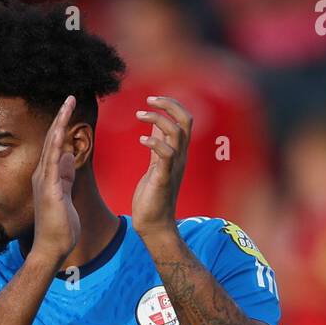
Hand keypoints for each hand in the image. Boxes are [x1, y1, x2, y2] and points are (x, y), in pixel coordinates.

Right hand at [30, 94, 80, 267]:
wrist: (51, 249)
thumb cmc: (59, 228)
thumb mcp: (66, 197)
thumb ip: (66, 178)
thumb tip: (67, 159)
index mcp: (49, 177)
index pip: (56, 145)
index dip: (62, 126)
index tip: (70, 108)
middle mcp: (43, 175)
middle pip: (53, 139)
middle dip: (61, 117)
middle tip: (71, 96)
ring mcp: (45, 181)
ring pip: (52, 144)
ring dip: (60, 122)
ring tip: (68, 102)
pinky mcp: (50, 189)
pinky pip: (53, 159)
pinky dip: (57, 141)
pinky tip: (62, 127)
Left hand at [131, 95, 191, 241]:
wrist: (154, 224)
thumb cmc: (153, 195)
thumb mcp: (156, 164)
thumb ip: (158, 145)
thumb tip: (155, 125)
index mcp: (178, 152)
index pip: (184, 119)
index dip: (171, 104)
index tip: (152, 100)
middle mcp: (180, 157)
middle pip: (186, 120)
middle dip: (170, 104)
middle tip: (149, 99)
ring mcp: (174, 167)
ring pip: (176, 133)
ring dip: (158, 119)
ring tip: (139, 116)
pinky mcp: (164, 178)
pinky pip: (166, 155)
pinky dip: (155, 143)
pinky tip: (141, 140)